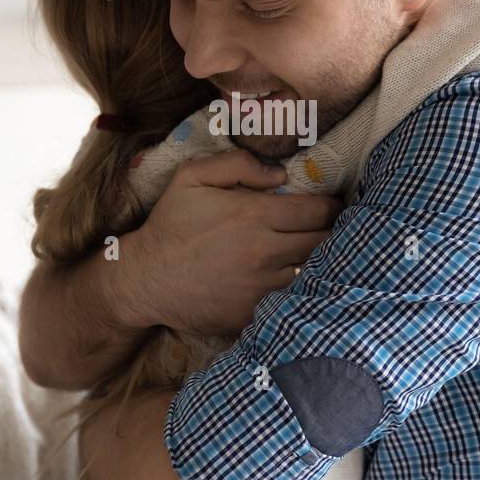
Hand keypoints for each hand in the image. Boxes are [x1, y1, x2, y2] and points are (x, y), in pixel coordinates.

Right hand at [121, 148, 340, 339]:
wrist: (144, 279)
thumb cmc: (170, 225)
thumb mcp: (191, 177)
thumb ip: (237, 164)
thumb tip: (280, 175)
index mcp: (254, 215)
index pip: (318, 211)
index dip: (332, 207)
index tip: (332, 207)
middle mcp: (264, 252)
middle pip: (326, 243)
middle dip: (334, 234)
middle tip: (332, 230)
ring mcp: (261, 287)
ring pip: (314, 275)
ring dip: (320, 264)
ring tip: (319, 256)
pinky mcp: (255, 314)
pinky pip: (292, 302)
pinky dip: (299, 292)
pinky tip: (296, 285)